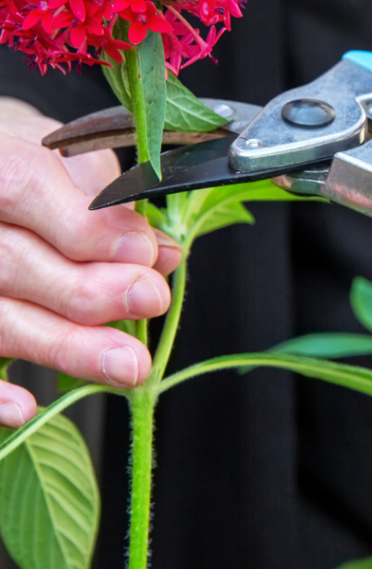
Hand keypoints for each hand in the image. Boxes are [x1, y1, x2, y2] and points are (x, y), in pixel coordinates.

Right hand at [0, 98, 181, 425]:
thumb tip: (160, 253)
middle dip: (87, 290)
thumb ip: (110, 203)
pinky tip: (26, 408)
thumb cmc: (26, 162)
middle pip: (10, 261)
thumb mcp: (68, 160)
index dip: (85, 226)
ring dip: (63, 346)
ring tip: (128, 364)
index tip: (145, 250)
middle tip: (150, 299)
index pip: (22, 186)